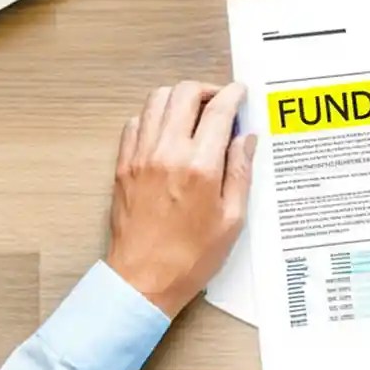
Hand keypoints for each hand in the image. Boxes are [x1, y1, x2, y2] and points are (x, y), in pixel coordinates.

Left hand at [105, 81, 256, 317]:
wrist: (142, 280)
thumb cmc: (190, 257)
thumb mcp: (231, 219)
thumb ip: (240, 172)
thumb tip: (246, 138)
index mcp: (199, 166)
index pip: (219, 110)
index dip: (234, 95)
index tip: (241, 93)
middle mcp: (167, 152)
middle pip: (185, 93)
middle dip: (207, 90)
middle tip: (221, 103)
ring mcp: (140, 156)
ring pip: (156, 100)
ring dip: (179, 98)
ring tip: (195, 114)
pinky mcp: (123, 165)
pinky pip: (135, 122)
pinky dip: (154, 117)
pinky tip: (167, 132)